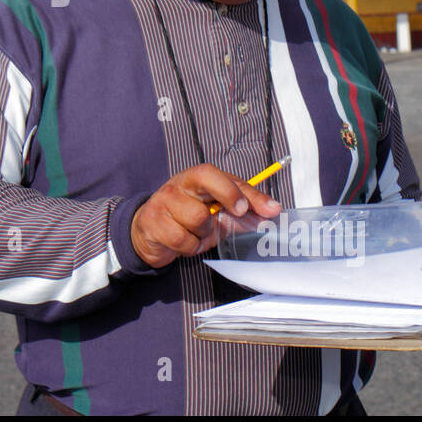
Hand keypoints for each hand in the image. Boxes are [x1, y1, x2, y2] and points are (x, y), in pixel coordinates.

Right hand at [131, 164, 281, 269]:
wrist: (149, 233)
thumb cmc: (187, 219)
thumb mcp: (216, 212)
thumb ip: (242, 211)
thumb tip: (272, 211)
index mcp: (195, 177)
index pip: (216, 174)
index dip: (237, 189)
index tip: (257, 208)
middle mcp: (178, 185)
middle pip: (207, 183)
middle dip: (227, 200)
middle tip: (231, 215)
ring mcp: (163, 202)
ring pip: (197, 218)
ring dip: (203, 233)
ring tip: (196, 233)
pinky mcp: (153, 223)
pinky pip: (183, 240)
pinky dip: (189, 247)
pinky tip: (183, 242)